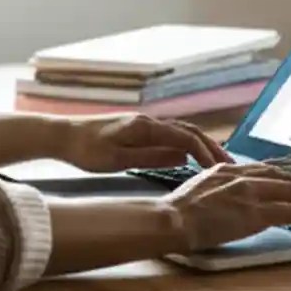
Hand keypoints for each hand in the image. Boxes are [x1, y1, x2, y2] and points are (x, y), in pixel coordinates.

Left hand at [59, 113, 232, 172]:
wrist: (61, 135)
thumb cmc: (85, 150)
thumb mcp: (117, 159)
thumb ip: (151, 157)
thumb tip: (183, 156)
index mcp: (146, 127)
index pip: (186, 137)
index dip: (206, 152)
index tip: (221, 168)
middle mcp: (148, 122)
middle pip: (188, 131)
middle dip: (211, 147)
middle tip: (230, 164)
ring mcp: (142, 124)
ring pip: (180, 131)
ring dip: (200, 144)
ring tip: (216, 161)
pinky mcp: (136, 129)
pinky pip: (169, 134)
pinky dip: (186, 143)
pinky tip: (188, 155)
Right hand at [161, 162, 290, 251]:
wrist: (171, 219)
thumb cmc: (179, 211)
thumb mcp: (201, 188)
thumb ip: (219, 187)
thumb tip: (230, 196)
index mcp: (228, 168)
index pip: (266, 167)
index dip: (289, 175)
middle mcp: (242, 174)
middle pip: (283, 175)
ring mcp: (249, 192)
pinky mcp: (254, 211)